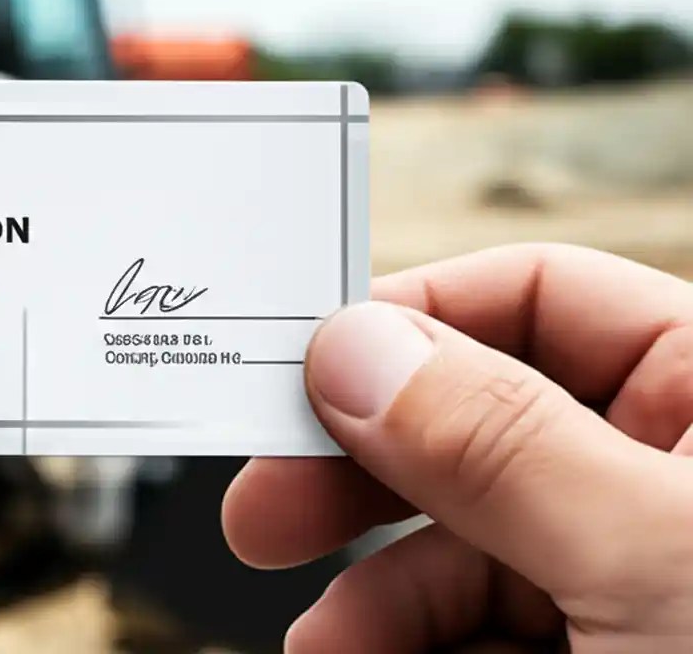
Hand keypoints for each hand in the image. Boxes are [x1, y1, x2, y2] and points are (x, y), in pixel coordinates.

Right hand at [223, 244, 692, 652]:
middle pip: (474, 425)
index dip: (413, 323)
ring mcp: (631, 576)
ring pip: (462, 545)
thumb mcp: (656, 562)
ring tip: (327, 646)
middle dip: (363, 472)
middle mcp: (669, 479)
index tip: (305, 373)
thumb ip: (499, 442)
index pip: (540, 299)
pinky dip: (410, 646)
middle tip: (266, 508)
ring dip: (378, 592)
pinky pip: (477, 629)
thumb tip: (361, 349)